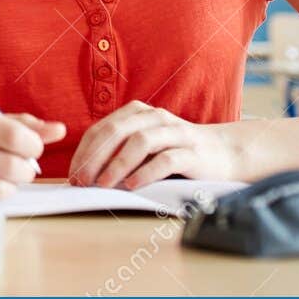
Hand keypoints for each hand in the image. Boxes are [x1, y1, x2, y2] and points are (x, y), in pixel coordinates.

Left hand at [67, 101, 239, 188]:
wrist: (225, 152)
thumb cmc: (177, 151)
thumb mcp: (146, 145)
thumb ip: (121, 150)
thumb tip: (86, 172)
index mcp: (138, 113)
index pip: (102, 129)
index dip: (84, 151)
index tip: (73, 174)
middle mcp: (155, 118)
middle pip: (116, 132)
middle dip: (94, 157)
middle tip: (82, 180)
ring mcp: (175, 133)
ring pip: (140, 142)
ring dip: (117, 164)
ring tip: (103, 184)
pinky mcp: (193, 152)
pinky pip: (166, 159)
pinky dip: (146, 172)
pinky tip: (133, 185)